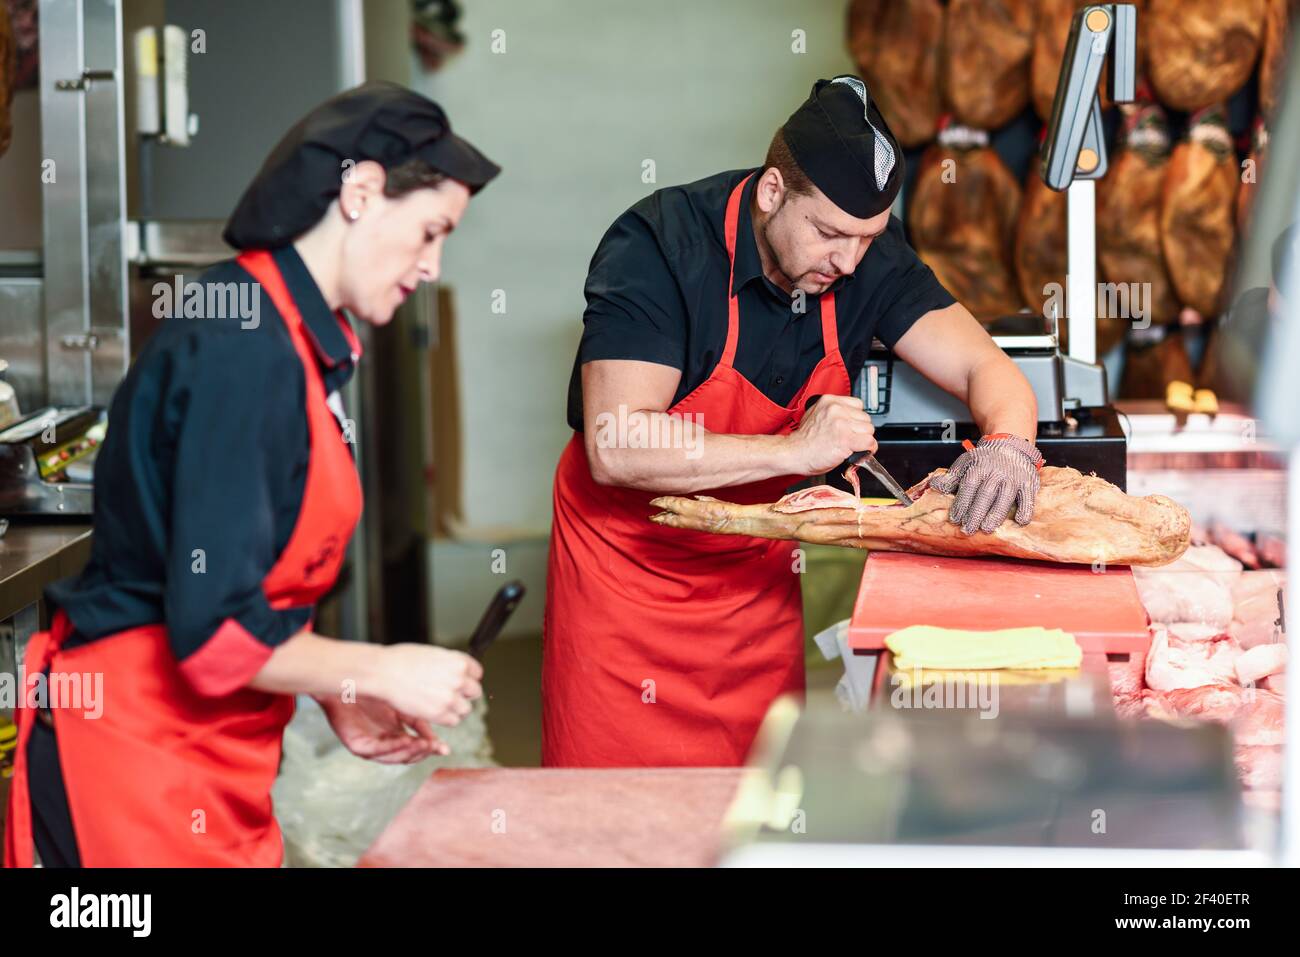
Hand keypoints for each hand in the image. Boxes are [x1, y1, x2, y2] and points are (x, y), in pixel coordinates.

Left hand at [318, 695, 447, 762]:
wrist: (348, 681)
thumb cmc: (374, 691)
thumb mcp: (403, 706)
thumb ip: (420, 722)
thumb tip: (441, 736)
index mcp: (394, 736)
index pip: (414, 749)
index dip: (430, 749)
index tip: (445, 748)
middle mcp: (382, 744)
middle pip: (405, 757)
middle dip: (422, 752)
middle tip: (435, 746)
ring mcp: (369, 747)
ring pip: (392, 757)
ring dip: (410, 752)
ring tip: (424, 744)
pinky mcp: (356, 745)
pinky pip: (377, 751)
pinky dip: (393, 747)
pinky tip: (406, 739)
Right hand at [368, 643, 482, 727]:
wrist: (384, 672)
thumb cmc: (402, 660)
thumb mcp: (433, 654)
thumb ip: (450, 664)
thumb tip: (458, 671)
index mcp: (459, 662)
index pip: (478, 673)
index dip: (468, 677)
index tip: (460, 680)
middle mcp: (459, 680)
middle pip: (475, 692)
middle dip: (464, 694)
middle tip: (449, 694)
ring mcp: (450, 698)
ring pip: (466, 709)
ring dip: (456, 708)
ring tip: (440, 703)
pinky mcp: (439, 714)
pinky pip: (454, 721)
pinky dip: (446, 719)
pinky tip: (435, 711)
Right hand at [787, 395, 875, 474]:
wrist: (793, 453)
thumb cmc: (803, 440)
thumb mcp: (815, 415)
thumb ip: (833, 413)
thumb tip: (848, 419)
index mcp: (829, 401)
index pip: (858, 405)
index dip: (856, 418)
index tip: (851, 426)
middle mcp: (836, 409)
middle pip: (865, 418)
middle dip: (859, 430)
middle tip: (848, 438)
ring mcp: (842, 423)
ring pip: (869, 430)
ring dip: (863, 440)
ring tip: (849, 445)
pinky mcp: (846, 439)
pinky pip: (870, 442)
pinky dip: (867, 450)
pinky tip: (857, 451)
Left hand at [929, 434, 1042, 533]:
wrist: (1011, 447)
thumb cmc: (985, 460)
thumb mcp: (965, 464)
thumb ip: (951, 477)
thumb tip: (934, 486)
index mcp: (979, 467)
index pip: (969, 486)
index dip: (962, 503)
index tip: (955, 519)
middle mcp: (996, 472)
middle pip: (985, 494)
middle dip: (976, 513)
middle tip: (968, 529)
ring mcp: (1013, 478)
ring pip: (1005, 496)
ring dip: (996, 514)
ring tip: (987, 528)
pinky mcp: (1028, 483)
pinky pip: (1028, 497)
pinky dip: (1026, 509)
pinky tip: (1020, 521)